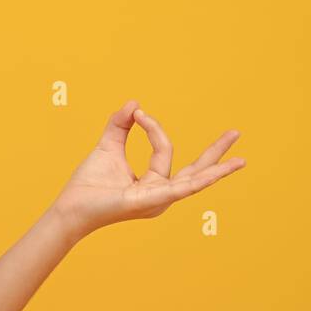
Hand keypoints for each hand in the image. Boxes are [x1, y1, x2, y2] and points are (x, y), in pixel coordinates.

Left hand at [50, 100, 245, 242]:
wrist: (70, 207)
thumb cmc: (88, 184)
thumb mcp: (108, 147)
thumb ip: (120, 125)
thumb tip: (134, 103)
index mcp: (154, 183)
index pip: (165, 150)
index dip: (154, 128)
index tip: (139, 113)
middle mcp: (161, 195)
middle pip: (196, 171)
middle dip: (216, 153)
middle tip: (237, 132)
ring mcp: (158, 201)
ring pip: (194, 181)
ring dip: (218, 170)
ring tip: (240, 160)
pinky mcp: (150, 203)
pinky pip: (179, 189)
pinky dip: (198, 181)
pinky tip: (217, 173)